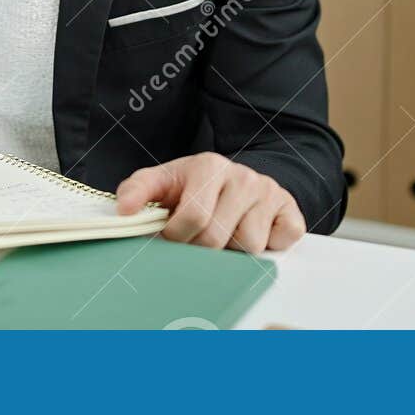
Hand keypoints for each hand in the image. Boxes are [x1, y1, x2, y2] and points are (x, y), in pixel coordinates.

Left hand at [114, 152, 304, 253]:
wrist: (238, 179)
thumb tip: (124, 209)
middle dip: (202, 247)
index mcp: (209, 166)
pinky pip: (280, 242)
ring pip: (249, 246)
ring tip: (227, 230)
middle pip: (219, 237)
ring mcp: (269, 192)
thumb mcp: (164, 181)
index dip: (178, 236)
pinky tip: (254, 230)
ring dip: (234, 248)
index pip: (193, 218)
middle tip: (199, 237)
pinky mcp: (290, 210)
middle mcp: (243, 176)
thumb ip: (138, 190)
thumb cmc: (196, 186)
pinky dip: (269, 245)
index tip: (173, 234)